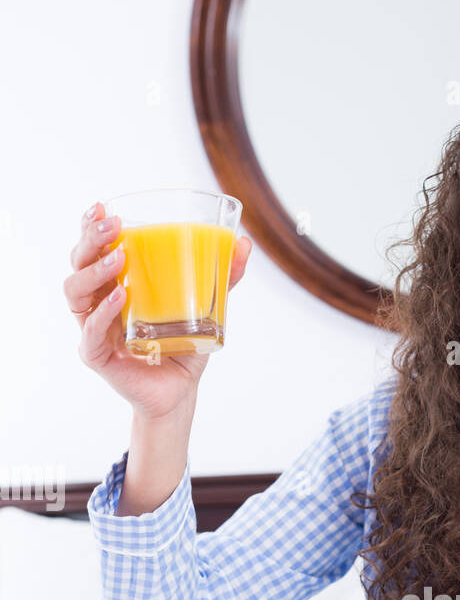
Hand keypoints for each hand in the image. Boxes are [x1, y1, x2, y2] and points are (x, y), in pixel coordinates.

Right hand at [63, 200, 252, 420]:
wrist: (180, 393)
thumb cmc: (184, 348)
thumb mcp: (206, 309)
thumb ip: (222, 279)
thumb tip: (244, 244)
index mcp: (114, 284)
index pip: (93, 248)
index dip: (90, 226)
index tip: (103, 206)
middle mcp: (98, 302)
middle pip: (78, 262)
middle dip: (90, 239)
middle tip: (112, 226)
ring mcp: (93, 328)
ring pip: (75, 291)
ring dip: (95, 270)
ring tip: (120, 258)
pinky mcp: (96, 355)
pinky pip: (91, 331)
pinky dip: (103, 312)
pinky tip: (121, 297)